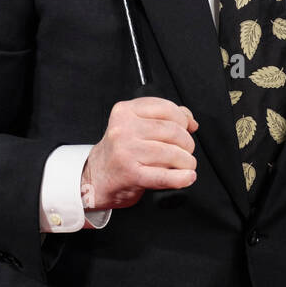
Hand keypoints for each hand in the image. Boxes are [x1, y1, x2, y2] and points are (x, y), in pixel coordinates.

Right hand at [81, 97, 197, 209]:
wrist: (95, 177)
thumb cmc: (119, 152)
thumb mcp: (134, 126)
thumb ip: (162, 117)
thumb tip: (190, 120)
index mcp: (125, 111)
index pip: (166, 108)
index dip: (183, 120)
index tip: (187, 129)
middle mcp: (123, 129)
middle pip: (172, 131)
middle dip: (187, 143)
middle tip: (186, 151)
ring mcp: (126, 151)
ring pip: (171, 153)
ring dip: (187, 161)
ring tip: (186, 165)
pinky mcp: (131, 174)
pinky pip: (163, 176)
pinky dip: (181, 178)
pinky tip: (186, 177)